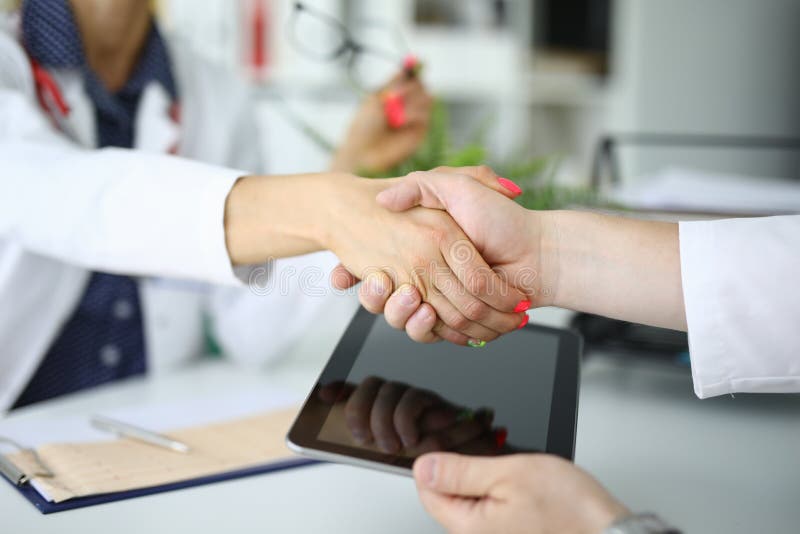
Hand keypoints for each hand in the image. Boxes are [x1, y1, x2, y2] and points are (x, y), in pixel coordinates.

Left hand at [318, 378, 497, 454]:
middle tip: (365, 440)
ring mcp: (413, 395)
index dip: (339, 388)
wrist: (466, 458)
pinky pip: (412, 399)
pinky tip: (409, 437)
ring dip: (383, 421)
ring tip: (390, 445)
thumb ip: (370, 442)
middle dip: (360, 411)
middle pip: (371, 384)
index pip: (355, 387)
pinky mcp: (432, 401)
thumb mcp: (389, 453)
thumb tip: (341, 422)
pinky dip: (406, 420)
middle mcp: (395, 396)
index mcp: (379, 406)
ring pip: (389, 390)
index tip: (322, 394)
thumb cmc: (426, 459)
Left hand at [331, 71, 432, 172]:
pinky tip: (401, 121)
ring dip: (412, 100)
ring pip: (427, 98)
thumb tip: (405, 66)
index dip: (413, 71)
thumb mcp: (375, 98)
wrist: (363, 152)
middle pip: (422, 85)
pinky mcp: (420, 132)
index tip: (413, 64)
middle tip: (394, 95)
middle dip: (410, 86)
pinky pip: (425, 115)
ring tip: (395, 111)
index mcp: (395, 95)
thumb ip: (392, 83)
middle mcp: (407, 105)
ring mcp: (415, 119)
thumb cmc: (363, 127)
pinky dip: (414, 113)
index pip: (411, 77)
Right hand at [358, 166, 553, 342]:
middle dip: (381, 296)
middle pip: (390, 296)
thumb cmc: (502, 218)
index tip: (369, 271)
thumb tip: (383, 199)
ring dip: (403, 314)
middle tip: (386, 284)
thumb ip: (422, 185)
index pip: (383, 264)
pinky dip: (428, 330)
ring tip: (412, 297)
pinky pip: (432, 332)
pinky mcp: (457, 321)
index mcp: (425, 245)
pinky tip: (430, 313)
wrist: (540, 252)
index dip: (366, 272)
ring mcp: (443, 298)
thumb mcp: (457, 186)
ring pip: (406, 318)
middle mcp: (430, 273)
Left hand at [413, 453, 628, 533]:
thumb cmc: (569, 510)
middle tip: (495, 459)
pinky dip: (500, 493)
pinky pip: (490, 510)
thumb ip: (460, 472)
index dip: (436, 462)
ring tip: (515, 474)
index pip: (427, 492)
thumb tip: (423, 467)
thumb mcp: (509, 473)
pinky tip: (522, 487)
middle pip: (447, 497)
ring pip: (471, 501)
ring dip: (485, 481)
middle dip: (464, 471)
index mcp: (468, 527)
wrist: (607, 532)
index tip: (454, 447)